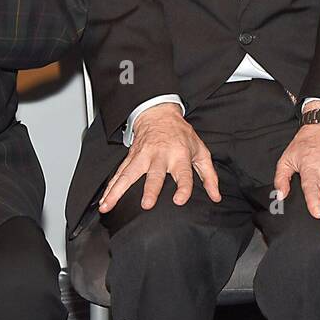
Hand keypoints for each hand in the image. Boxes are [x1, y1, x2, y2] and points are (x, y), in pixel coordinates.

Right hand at [98, 103, 220, 211]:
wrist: (158, 114)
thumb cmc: (181, 135)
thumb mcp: (201, 151)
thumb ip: (209, 175)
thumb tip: (216, 196)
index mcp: (180, 155)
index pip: (183, 173)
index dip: (183, 187)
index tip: (179, 200)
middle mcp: (160, 156)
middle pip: (154, 174)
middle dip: (150, 189)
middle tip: (146, 204)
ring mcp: (142, 157)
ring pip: (128, 174)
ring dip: (118, 191)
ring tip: (108, 206)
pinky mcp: (130, 158)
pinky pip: (118, 174)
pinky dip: (110, 188)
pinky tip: (104, 201)